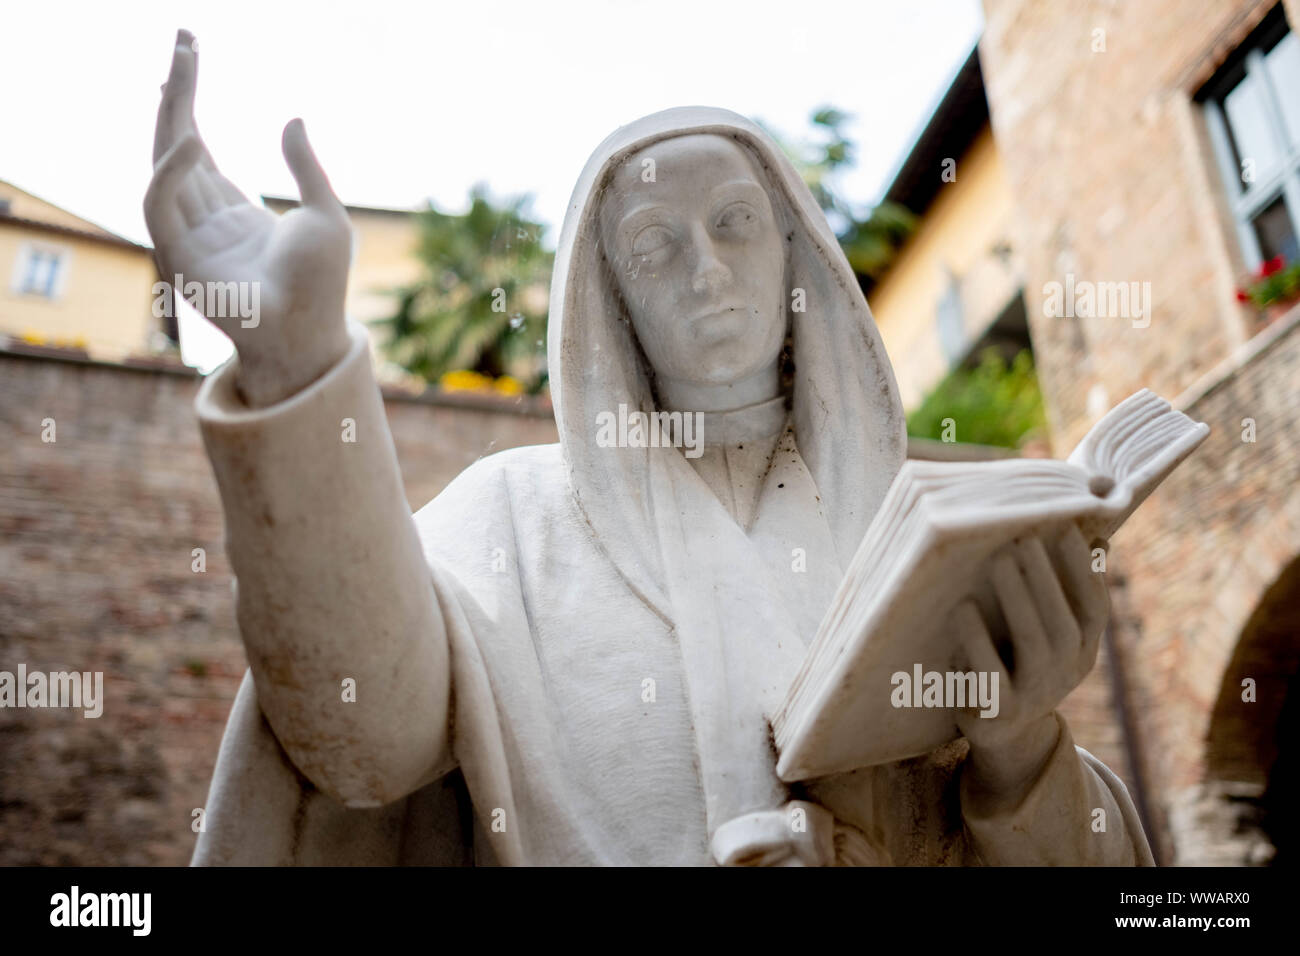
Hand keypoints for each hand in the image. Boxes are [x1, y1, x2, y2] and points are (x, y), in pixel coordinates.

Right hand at [144, 30, 351, 406]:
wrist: (311, 330)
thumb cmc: (323, 284)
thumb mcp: (326, 213)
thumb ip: (305, 167)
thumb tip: (293, 118)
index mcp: (234, 213)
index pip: (199, 147)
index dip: (190, 100)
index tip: (189, 53)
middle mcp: (205, 220)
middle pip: (178, 143)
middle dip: (178, 92)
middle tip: (182, 40)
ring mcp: (188, 236)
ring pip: (164, 162)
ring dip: (171, 114)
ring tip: (183, 66)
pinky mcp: (179, 256)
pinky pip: (159, 205)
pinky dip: (170, 172)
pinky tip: (193, 140)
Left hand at [949, 525, 1107, 802]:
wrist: (1002, 733)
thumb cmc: (1023, 663)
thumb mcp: (1051, 632)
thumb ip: (1067, 590)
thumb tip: (1094, 534)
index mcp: (1083, 650)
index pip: (1094, 609)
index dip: (1084, 571)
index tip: (1068, 530)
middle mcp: (1066, 673)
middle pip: (1062, 623)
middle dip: (1044, 579)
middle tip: (1023, 538)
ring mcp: (1035, 696)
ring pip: (1034, 646)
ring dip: (1017, 600)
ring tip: (999, 562)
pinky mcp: (998, 712)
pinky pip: (990, 675)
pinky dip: (977, 641)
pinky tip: (963, 608)